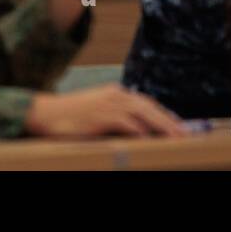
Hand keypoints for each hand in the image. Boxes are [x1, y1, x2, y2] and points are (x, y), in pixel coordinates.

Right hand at [24, 85, 184, 137]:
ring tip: (176, 137)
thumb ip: (115, 118)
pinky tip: (149, 138)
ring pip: (143, 112)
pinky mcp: (99, 115)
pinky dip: (139, 129)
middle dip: (170, 120)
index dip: (164, 115)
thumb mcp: (95, 113)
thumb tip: (136, 132)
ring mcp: (107, 104)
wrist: (44, 113)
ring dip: (162, 125)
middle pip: (149, 107)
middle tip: (186, 134)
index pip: (147, 103)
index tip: (179, 126)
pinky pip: (125, 122)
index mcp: (115, 93)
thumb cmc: (69, 117)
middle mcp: (115, 95)